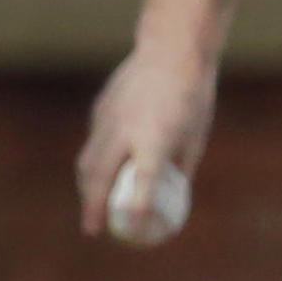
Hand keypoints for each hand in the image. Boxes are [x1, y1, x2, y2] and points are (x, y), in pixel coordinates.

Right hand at [78, 45, 216, 245]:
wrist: (172, 50)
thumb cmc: (193, 98)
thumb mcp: (194, 138)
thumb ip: (179, 168)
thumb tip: (171, 196)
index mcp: (156, 138)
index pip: (144, 182)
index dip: (138, 209)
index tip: (133, 230)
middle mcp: (126, 130)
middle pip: (98, 176)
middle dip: (91, 205)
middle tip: (93, 228)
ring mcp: (109, 118)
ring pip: (88, 160)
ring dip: (86, 186)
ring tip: (91, 205)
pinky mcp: (102, 108)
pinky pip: (94, 141)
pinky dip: (94, 160)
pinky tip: (100, 169)